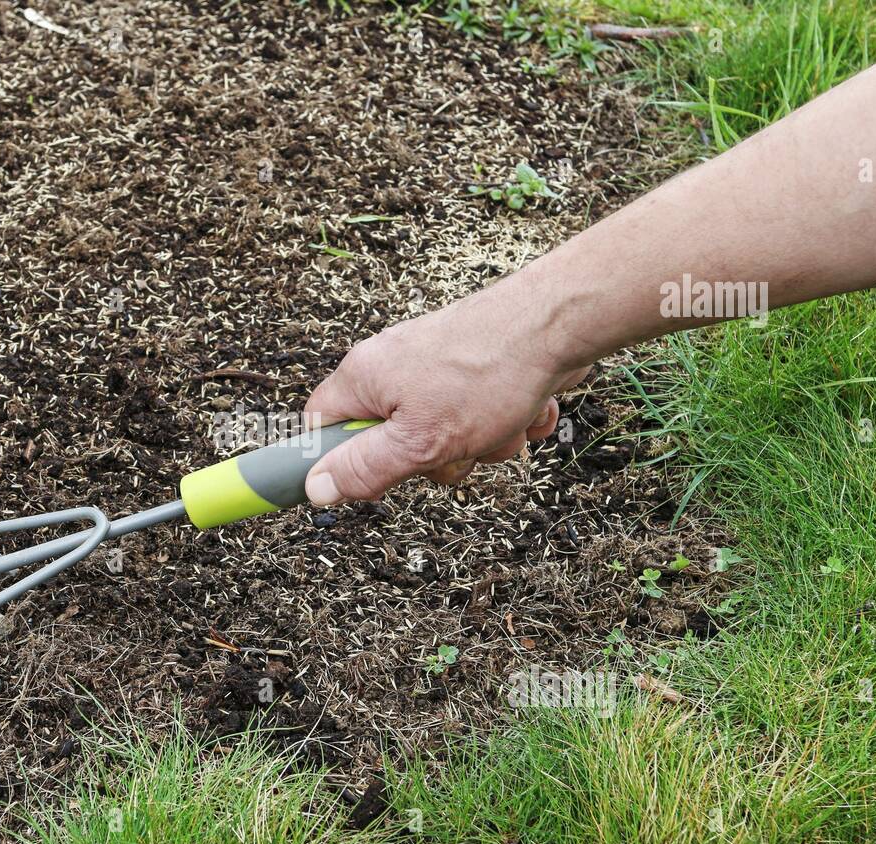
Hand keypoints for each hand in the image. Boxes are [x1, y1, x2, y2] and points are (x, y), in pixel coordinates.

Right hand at [303, 278, 589, 504]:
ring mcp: (436, 365)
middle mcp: (393, 364)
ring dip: (479, 444)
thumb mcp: (419, 442)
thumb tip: (316, 489)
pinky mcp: (474, 366)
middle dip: (431, 459)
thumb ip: (365, 469)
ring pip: (443, 433)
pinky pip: (480, 414)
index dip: (337, 459)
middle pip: (389, 439)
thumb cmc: (489, 372)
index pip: (321, 425)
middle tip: (453, 450)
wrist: (560, 322)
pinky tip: (526, 409)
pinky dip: (507, 421)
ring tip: (501, 425)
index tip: (368, 477)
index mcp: (365, 376)